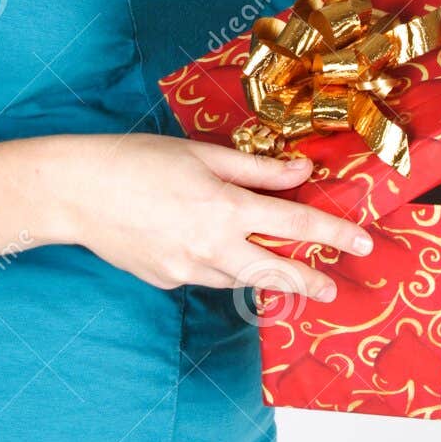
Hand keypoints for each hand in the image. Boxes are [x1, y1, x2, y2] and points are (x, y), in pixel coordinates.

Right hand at [56, 132, 372, 300]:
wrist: (77, 191)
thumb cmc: (136, 160)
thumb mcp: (201, 153)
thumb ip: (255, 168)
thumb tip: (298, 172)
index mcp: (225, 207)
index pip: (295, 223)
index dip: (334, 233)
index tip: (363, 243)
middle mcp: (212, 245)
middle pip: (275, 269)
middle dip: (309, 279)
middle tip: (333, 288)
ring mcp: (188, 269)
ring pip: (240, 278)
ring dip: (264, 276)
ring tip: (284, 275)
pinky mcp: (167, 280)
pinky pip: (205, 277)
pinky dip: (218, 267)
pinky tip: (214, 253)